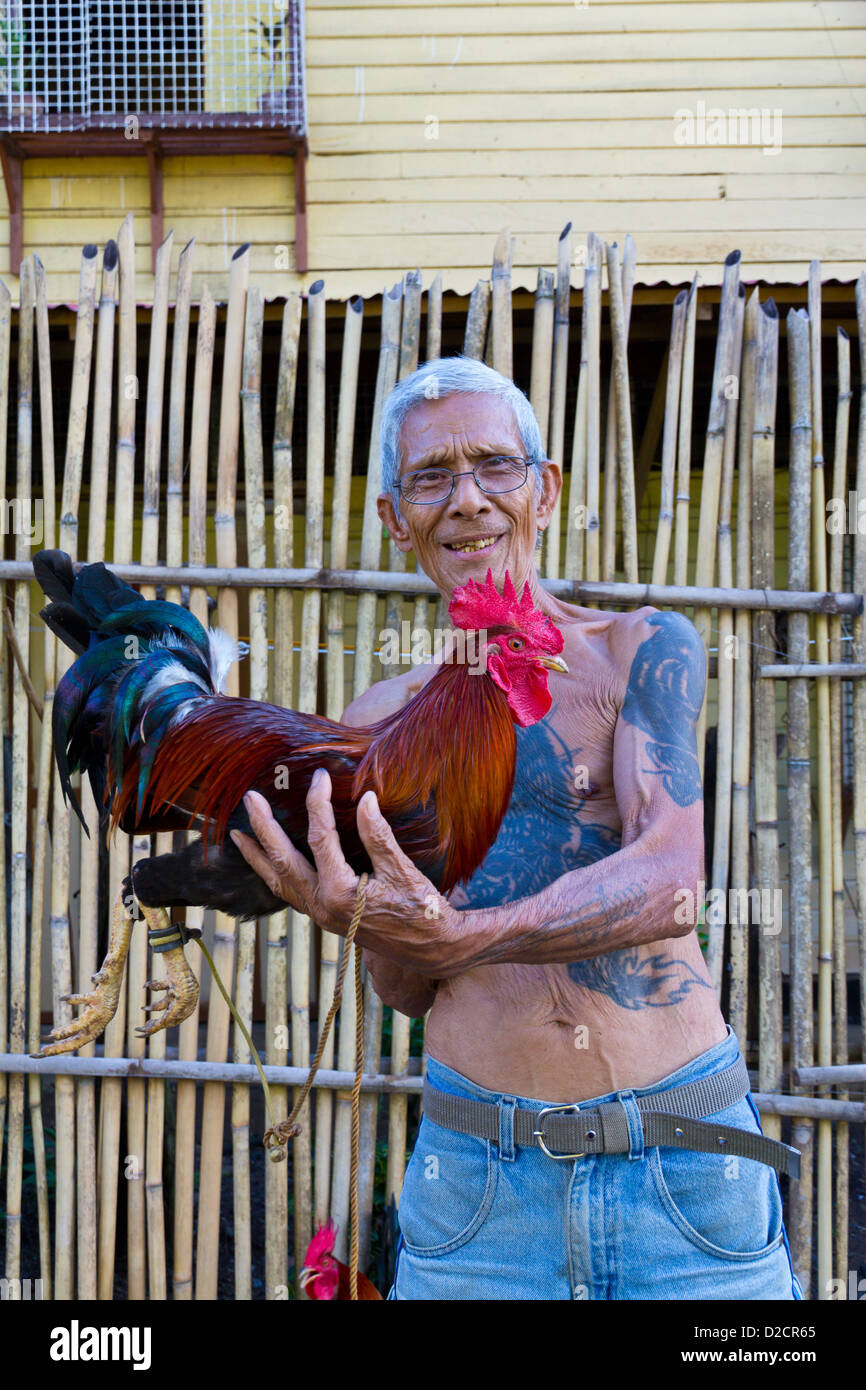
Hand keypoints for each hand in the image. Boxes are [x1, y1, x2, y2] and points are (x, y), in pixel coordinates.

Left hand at [229, 769, 458, 973]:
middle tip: (249, 799)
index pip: (320, 839)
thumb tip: (365, 799)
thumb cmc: (422, 910)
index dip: (317, 804)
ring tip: (238, 835)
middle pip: (282, 861)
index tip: (319, 777)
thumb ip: (379, 836)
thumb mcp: (403, 870)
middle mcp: (322, 906)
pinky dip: (273, 875)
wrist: (432, 950)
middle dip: (263, 828)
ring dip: (257, 856)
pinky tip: (268, 862)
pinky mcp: (324, 918)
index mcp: (340, 892)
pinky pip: (289, 895)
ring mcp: (320, 915)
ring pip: (278, 883)